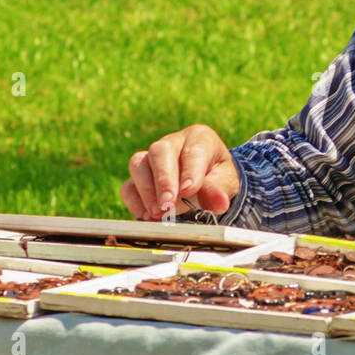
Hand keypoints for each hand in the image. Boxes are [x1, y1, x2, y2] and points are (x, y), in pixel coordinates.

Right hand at [121, 124, 240, 220]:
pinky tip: (148, 216)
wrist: (207, 184)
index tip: (189, 190)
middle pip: (159, 151)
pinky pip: (128, 187)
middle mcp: (172, 143)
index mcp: (199, 138)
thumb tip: (220, 203)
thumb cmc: (218, 177)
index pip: (193, 150)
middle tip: (168, 204)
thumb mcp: (227, 181)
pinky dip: (135, 203)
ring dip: (147, 191)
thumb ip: (220, 190)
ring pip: (138, 164)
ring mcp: (151, 159)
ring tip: (158, 212)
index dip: (190, 170)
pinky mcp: (138, 178)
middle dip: (163, 180)